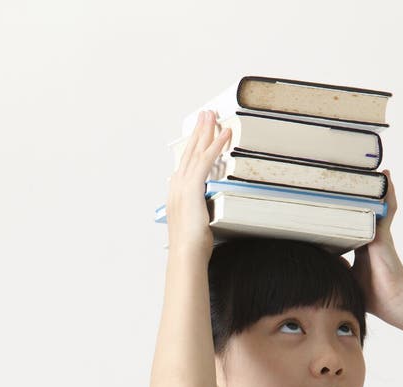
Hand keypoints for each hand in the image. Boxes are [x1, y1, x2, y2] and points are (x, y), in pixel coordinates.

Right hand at [166, 109, 231, 257]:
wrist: (186, 254)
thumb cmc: (192, 248)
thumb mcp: (196, 226)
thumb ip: (201, 214)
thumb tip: (207, 214)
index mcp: (177, 194)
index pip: (186, 164)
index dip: (193, 146)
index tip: (199, 133)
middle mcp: (177, 186)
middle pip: (189, 152)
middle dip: (198, 132)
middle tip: (205, 115)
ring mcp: (183, 185)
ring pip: (197, 151)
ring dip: (206, 131)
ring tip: (213, 116)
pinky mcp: (193, 187)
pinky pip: (207, 160)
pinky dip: (216, 145)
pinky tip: (225, 134)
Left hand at [341, 170, 402, 323]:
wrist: (392, 301)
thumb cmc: (373, 293)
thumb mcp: (348, 277)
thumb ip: (337, 265)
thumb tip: (323, 257)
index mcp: (362, 244)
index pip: (350, 221)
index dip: (343, 209)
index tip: (332, 196)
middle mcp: (371, 235)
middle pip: (362, 208)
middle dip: (357, 192)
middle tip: (346, 172)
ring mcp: (378, 233)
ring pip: (374, 204)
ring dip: (372, 188)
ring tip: (367, 168)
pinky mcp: (383, 235)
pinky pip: (386, 210)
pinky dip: (387, 194)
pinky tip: (385, 178)